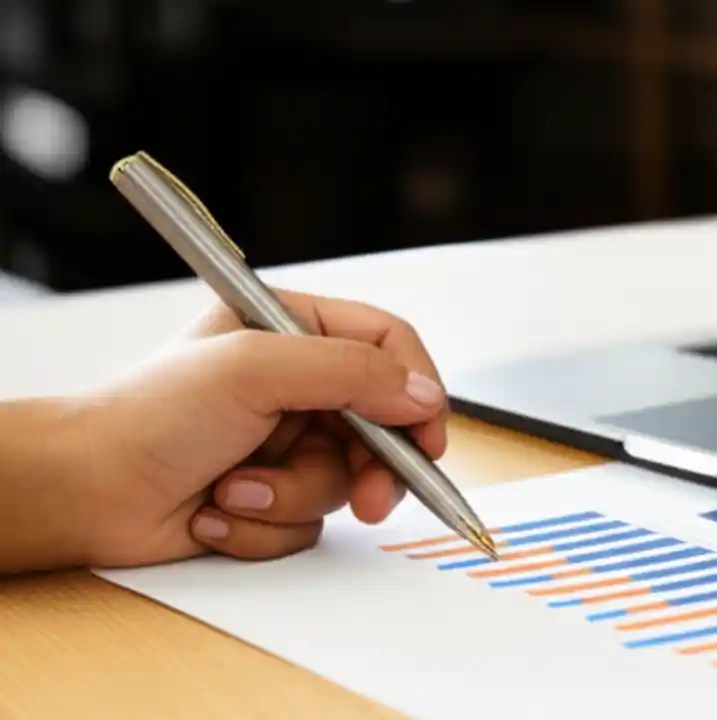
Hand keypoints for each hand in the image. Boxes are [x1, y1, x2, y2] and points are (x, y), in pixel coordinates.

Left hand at [75, 291, 448, 567]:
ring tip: (236, 490)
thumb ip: (350, 373)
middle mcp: (296, 383)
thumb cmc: (147, 414)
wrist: (84, 492)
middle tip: (369, 498)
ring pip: (346, 480)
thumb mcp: (255, 369)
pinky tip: (216, 509)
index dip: (417, 389)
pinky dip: (265, 524)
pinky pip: (309, 520)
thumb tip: (423, 395)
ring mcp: (287, 440)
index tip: (427, 433)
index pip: (387, 346)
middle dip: (370, 468)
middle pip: (383, 423)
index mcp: (293, 328)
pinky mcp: (273, 493)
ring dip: (292, 495)